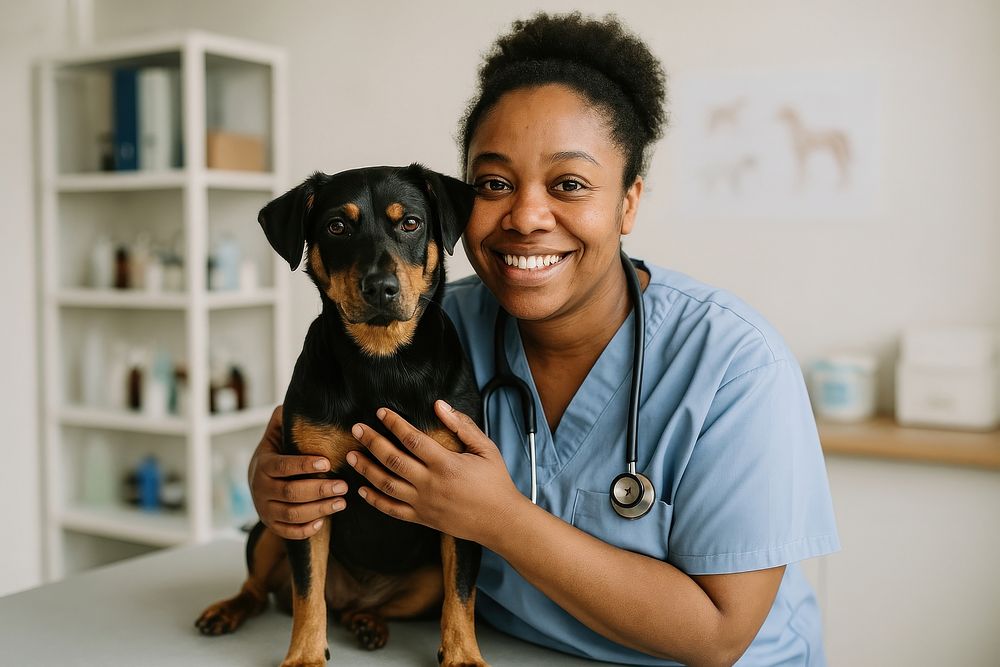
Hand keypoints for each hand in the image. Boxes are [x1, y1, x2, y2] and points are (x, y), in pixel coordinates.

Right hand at [248, 405, 348, 538]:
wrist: (256, 484)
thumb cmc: (275, 454)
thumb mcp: (275, 436)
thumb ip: (282, 420)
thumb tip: (295, 402)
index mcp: (262, 465)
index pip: (283, 466)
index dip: (304, 465)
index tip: (327, 462)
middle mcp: (261, 489)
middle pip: (291, 493)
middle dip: (319, 489)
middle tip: (344, 485)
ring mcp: (265, 510)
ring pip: (292, 514)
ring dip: (319, 509)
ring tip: (342, 501)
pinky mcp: (272, 525)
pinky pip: (289, 532)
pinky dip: (307, 529)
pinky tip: (324, 520)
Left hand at [347, 400, 526, 546]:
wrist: (500, 521)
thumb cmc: (495, 482)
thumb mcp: (485, 449)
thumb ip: (462, 425)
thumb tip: (439, 405)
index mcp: (446, 464)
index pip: (412, 439)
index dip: (394, 423)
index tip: (380, 412)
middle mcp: (430, 483)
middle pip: (392, 459)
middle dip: (371, 442)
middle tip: (356, 429)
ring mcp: (423, 503)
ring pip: (386, 484)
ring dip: (366, 469)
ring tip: (351, 455)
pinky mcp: (421, 519)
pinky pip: (392, 510)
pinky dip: (374, 500)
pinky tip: (362, 489)